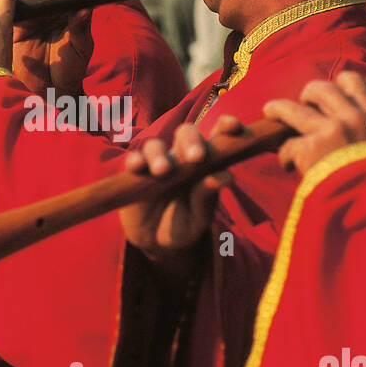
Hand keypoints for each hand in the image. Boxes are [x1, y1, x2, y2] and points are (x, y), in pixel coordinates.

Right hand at [12, 0, 99, 96]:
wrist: (51, 89)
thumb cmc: (71, 69)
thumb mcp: (80, 48)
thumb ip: (81, 28)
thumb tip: (85, 8)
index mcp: (75, 13)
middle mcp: (57, 11)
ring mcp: (38, 17)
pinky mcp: (21, 26)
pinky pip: (17, 10)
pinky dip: (16, 1)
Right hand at [119, 117, 235, 276]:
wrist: (156, 240)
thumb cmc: (185, 222)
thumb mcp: (200, 216)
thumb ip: (208, 196)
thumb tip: (225, 176)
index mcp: (206, 162)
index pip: (218, 136)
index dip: (226, 126)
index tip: (231, 126)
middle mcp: (181, 156)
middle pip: (186, 133)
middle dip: (192, 140)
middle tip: (196, 158)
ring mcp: (157, 162)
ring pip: (156, 145)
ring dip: (160, 155)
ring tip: (163, 171)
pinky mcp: (135, 172)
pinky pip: (133, 160)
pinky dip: (135, 160)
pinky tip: (138, 167)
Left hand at [262, 71, 365, 174]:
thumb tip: (354, 142)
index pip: (355, 83)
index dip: (339, 82)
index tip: (333, 87)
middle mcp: (352, 119)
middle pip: (321, 90)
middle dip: (308, 93)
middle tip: (303, 102)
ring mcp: (329, 131)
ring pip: (293, 109)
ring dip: (278, 109)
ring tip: (270, 110)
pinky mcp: (310, 148)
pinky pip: (288, 146)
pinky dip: (285, 156)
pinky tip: (287, 166)